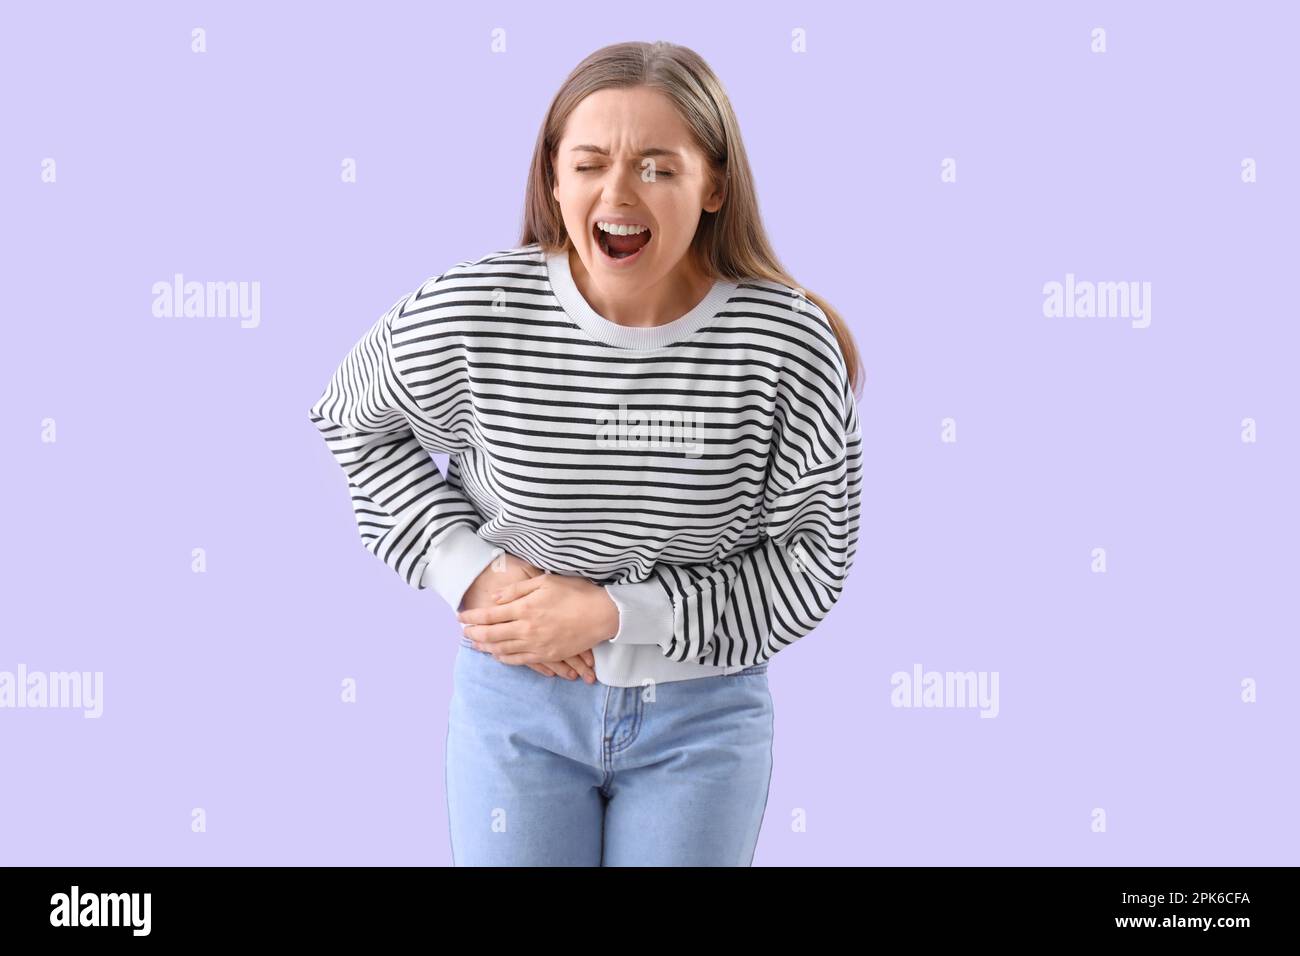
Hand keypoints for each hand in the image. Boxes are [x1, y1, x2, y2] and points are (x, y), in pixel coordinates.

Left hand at [458, 554, 598, 682]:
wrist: (601, 614)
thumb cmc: (575, 592)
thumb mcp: (545, 582)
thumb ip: (517, 590)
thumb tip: (495, 599)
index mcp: (525, 608)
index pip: (489, 615)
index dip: (472, 617)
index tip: (460, 617)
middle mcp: (526, 628)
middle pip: (491, 634)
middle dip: (474, 633)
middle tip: (463, 633)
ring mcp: (536, 644)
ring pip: (503, 649)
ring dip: (486, 647)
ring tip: (475, 644)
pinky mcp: (547, 655)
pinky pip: (520, 660)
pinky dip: (505, 658)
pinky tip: (498, 655)